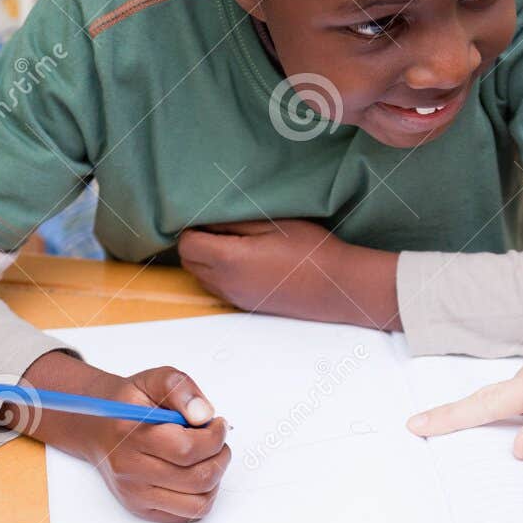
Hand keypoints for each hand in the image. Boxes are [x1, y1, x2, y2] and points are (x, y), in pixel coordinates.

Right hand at [21, 351, 230, 522]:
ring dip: (216, 478)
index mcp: (130, 435)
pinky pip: (190, 513)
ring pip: (199, 502)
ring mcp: (136, 494)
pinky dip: (204, 494)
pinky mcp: (143, 509)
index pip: (187, 449)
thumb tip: (203, 414)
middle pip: (198, 478)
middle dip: (219, 456)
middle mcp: (130, 470)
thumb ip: (180, 389)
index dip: (214, 436)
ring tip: (208, 457)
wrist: (99, 426)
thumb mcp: (153, 380)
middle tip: (216, 440)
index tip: (217, 424)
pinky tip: (195, 472)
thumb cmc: (130, 404)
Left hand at [178, 218, 332, 310]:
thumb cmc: (310, 250)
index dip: (193, 227)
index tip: (211, 217)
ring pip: (202, 277)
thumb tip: (206, 219)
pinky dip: (221, 273)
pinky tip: (246, 260)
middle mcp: (227, 284)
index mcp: (230, 260)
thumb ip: (233, 221)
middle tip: (221, 227)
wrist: (336, 287)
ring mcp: (236, 298)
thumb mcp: (271, 223)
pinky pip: (219, 288)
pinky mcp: (247, 305)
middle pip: (189, 262)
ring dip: (207, 259)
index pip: (186, 244)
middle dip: (196, 243)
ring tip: (235, 242)